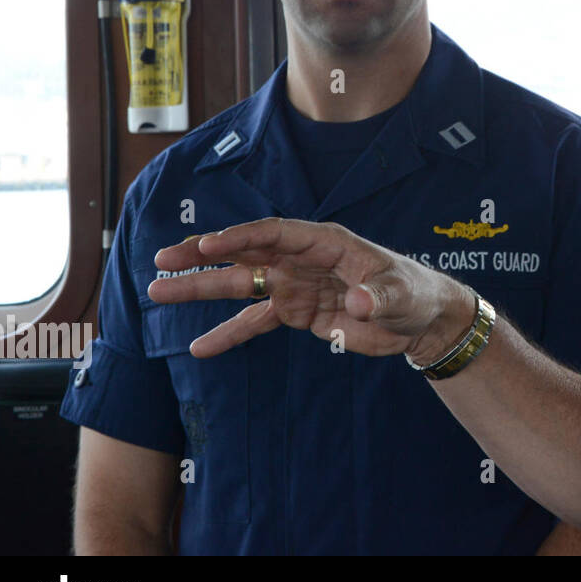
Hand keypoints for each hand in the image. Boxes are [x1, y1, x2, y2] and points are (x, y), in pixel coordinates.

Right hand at [148, 217, 471, 360]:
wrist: (422, 320)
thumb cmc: (414, 293)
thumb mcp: (400, 294)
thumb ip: (377, 297)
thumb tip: (357, 302)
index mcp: (326, 242)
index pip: (276, 234)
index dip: (242, 238)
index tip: (208, 246)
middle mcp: (304, 259)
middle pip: (247, 253)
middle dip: (204, 256)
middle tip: (163, 260)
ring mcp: (296, 285)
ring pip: (241, 283)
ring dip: (202, 288)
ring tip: (158, 292)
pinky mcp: (297, 312)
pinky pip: (256, 322)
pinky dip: (229, 334)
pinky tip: (199, 347)